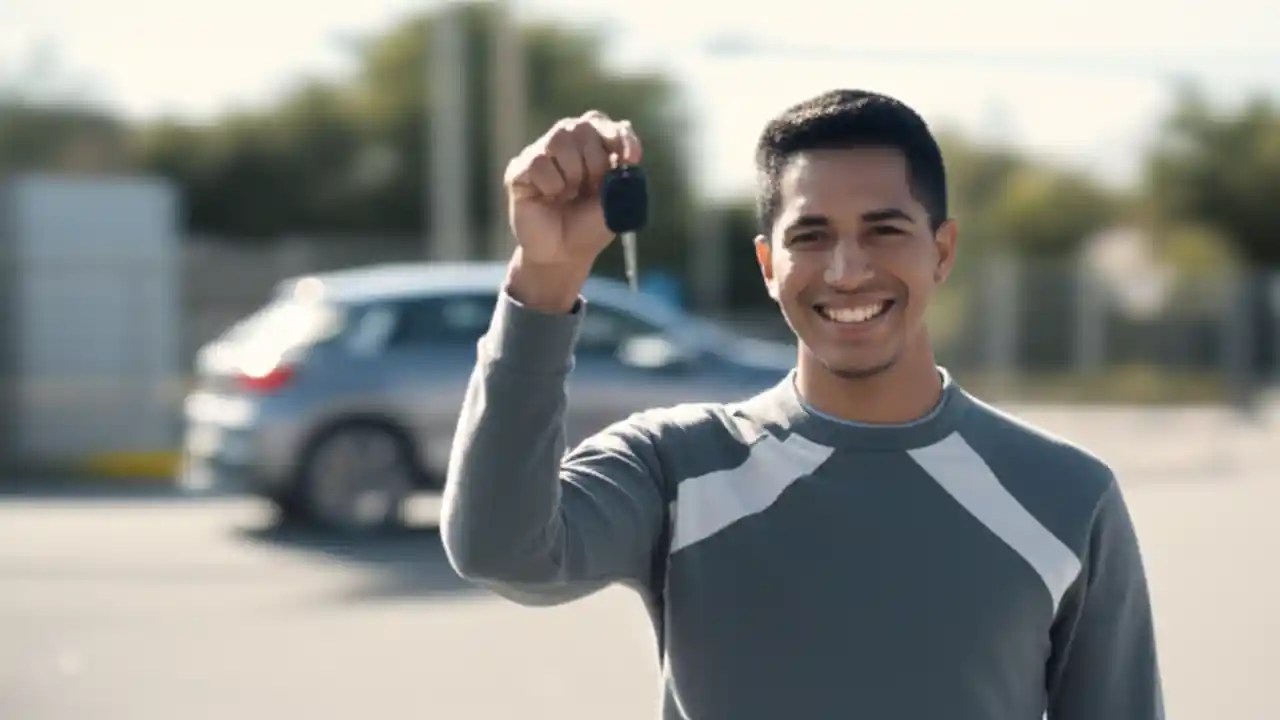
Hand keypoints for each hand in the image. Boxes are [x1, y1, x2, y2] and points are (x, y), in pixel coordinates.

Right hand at [503, 111, 642, 310]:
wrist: (563, 255)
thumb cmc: (589, 226)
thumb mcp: (615, 200)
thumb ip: (622, 172)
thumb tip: (625, 141)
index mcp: (590, 146)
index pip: (602, 122)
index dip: (617, 135)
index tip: (630, 158)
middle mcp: (564, 144)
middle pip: (583, 126)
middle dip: (596, 160)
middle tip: (591, 187)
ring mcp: (540, 154)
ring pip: (560, 137)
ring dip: (573, 171)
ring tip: (568, 193)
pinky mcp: (519, 169)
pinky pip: (539, 161)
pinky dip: (551, 185)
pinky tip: (548, 198)